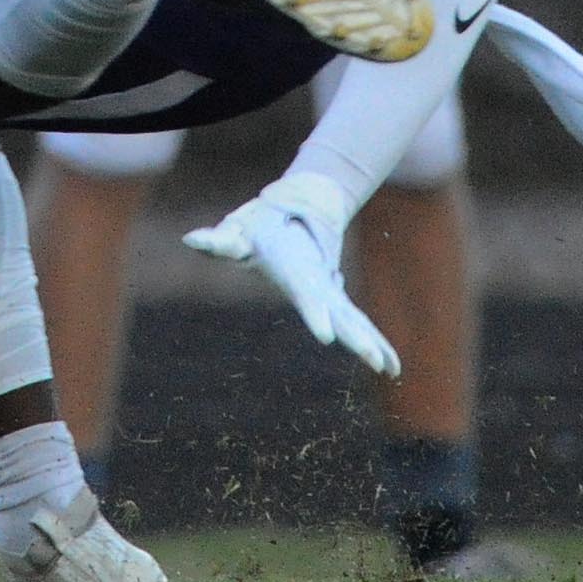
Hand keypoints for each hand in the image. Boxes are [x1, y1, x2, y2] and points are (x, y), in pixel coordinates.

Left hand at [184, 173, 399, 376]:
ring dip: (373, 344)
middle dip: (357, 337)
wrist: (295, 211)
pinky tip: (392, 367)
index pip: (307, 297)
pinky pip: (357, 323)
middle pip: (341, 315)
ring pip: (355, 321)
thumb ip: (219, 240)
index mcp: (298, 272)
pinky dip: (376, 341)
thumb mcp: (239, 231)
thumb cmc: (260, 226)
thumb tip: (190, 239)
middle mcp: (319, 284)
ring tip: (392, 370)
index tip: (326, 338)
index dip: (315, 315)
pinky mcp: (334, 300)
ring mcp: (330, 292)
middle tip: (373, 361)